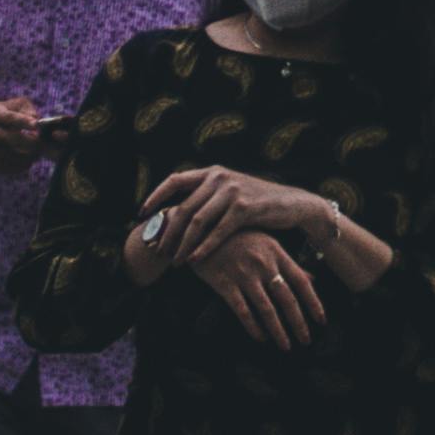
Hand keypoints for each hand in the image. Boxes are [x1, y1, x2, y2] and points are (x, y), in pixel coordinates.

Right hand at [0, 95, 49, 178]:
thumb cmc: (5, 117)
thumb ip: (27, 109)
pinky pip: (8, 167)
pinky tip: (27, 160)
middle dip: (31, 142)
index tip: (36, 125)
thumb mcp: (14, 106)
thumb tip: (36, 120)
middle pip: (12, 139)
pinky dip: (21, 165)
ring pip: (12, 155)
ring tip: (36, 153)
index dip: (24, 121)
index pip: (9, 118)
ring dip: (28, 156)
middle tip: (42, 144)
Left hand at [141, 163, 326, 267]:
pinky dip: (203, 248)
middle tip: (157, 250)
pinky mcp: (245, 208)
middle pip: (184, 207)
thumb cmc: (257, 203)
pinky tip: (194, 261)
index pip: (174, 180)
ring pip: (197, 221)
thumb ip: (206, 198)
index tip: (141, 214)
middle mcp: (219, 178)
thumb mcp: (229, 194)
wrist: (292, 205)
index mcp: (212, 172)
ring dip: (182, 244)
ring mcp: (232, 191)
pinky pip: (217, 232)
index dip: (155, 196)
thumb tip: (174, 215)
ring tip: (174, 261)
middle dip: (168, 231)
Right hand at [193, 227, 327, 351]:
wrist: (203, 229)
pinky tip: (260, 338)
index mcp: (276, 253)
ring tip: (286, 346)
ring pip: (267, 309)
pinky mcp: (225, 284)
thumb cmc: (240, 237)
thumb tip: (313, 280)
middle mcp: (263, 265)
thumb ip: (288, 263)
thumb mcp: (267, 243)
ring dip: (278, 331)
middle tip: (306, 341)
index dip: (313, 303)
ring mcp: (244, 275)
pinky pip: (243, 311)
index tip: (321, 321)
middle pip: (287, 299)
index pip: (301, 282)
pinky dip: (253, 327)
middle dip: (298, 323)